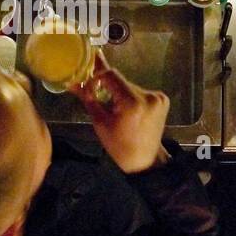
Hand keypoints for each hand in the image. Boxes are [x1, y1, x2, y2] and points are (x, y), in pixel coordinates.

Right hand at [71, 52, 170, 173]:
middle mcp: (148, 96)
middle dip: (108, 87)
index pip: (111, 75)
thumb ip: (88, 98)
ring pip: (130, 86)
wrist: (144, 160)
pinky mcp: (162, 99)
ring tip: (116, 109)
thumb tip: (72, 82)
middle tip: (100, 97)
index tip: (90, 84)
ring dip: (120, 92)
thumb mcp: (100, 122)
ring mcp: (158, 97)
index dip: (97, 76)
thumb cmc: (118, 145)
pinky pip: (140, 91)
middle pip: (121, 81)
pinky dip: (132, 97)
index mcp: (132, 103)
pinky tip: (129, 111)